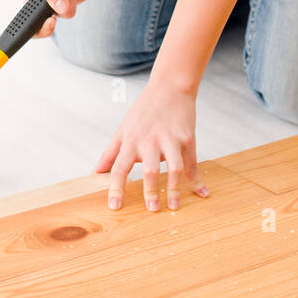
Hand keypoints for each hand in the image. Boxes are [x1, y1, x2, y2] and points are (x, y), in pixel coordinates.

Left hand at [95, 78, 209, 211]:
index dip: (115, 188)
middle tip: (152, 209)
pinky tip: (202, 193)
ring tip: (173, 206)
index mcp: (131, 141)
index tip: (115, 206)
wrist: (169, 88)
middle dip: (150, 190)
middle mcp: (150, 141)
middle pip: (149, 170)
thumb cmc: (143, 111)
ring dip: (175, 189)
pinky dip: (197, 180)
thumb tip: (95, 173)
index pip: (119, 167)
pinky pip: (192, 163)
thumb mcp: (123, 129)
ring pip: (174, 168)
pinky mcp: (187, 138)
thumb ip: (109, 153)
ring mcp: (170, 140)